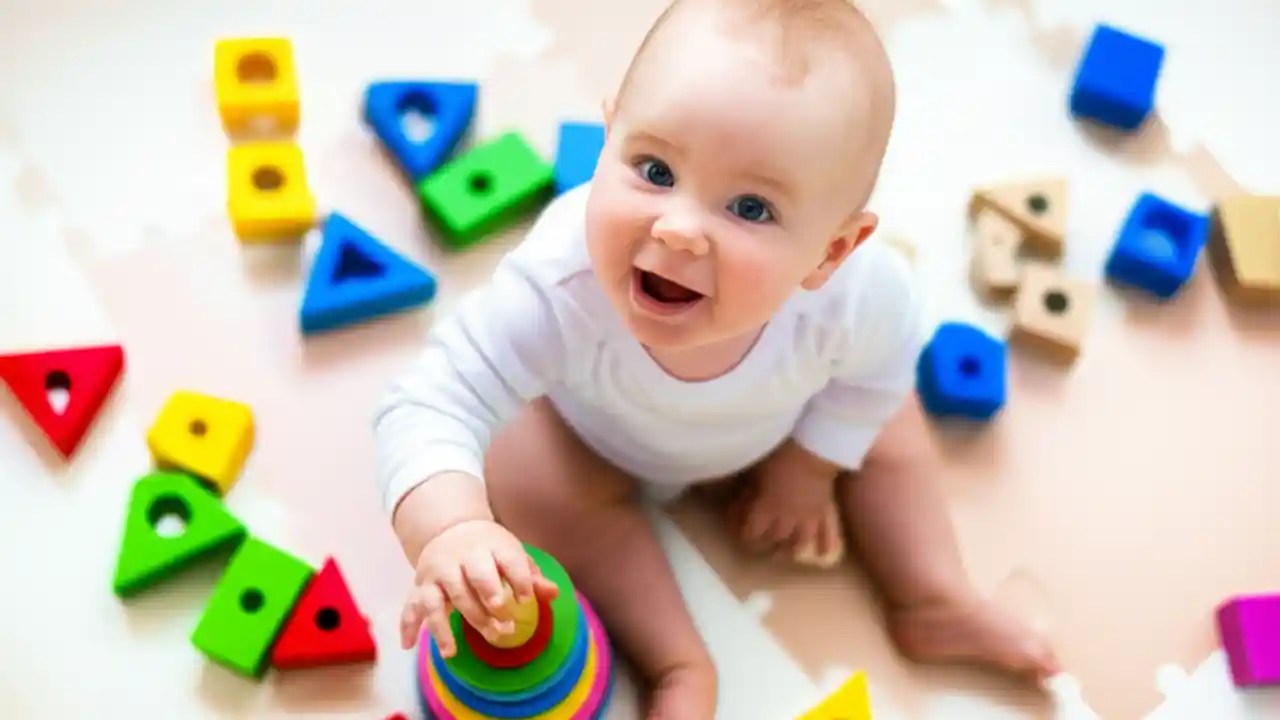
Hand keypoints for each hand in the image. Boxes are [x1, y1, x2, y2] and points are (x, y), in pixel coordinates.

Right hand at [400, 519, 558, 655]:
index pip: (507, 559)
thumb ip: (530, 575)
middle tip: (503, 629)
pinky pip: (411, 605)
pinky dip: (407, 625)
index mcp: (490, 545)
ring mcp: (438, 573)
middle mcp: (460, 557)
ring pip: (438, 599)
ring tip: (452, 652)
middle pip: (472, 579)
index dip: (518, 579)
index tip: (526, 600)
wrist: (450, 528)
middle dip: (485, 603)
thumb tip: (554, 594)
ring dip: (443, 626)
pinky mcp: (421, 586)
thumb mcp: (511, 554)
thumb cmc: (489, 549)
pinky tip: (409, 645)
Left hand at [730, 440, 845, 565]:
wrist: (815, 448)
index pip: (752, 533)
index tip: (736, 527)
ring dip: (790, 549)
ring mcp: (809, 517)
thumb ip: (748, 490)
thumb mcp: (756, 471)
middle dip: (764, 542)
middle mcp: (788, 519)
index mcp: (767, 510)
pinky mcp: (826, 510)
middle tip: (758, 542)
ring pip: (800, 542)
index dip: (742, 532)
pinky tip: (822, 554)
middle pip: (775, 540)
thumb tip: (740, 501)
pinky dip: (825, 544)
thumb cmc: (781, 454)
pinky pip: (827, 532)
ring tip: (784, 553)